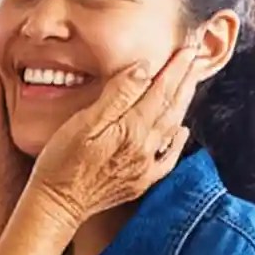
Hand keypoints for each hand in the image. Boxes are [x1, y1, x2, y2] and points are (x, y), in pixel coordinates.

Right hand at [27, 47, 198, 229]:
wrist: (58, 204)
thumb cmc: (61, 162)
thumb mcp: (83, 123)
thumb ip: (115, 96)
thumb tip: (142, 70)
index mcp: (131, 130)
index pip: (159, 92)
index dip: (174, 69)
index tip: (186, 50)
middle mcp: (145, 148)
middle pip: (171, 107)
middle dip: (185, 80)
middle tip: (197, 58)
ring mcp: (145, 166)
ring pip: (172, 127)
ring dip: (183, 102)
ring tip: (191, 82)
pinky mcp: (141, 181)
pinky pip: (168, 158)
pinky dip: (177, 141)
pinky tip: (181, 130)